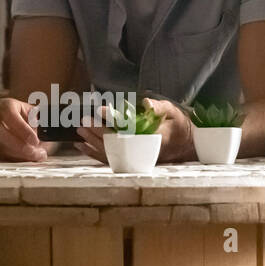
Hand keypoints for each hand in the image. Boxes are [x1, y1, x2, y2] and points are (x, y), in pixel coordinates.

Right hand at [0, 98, 47, 161]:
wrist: (34, 133)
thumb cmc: (36, 123)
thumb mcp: (42, 120)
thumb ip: (43, 124)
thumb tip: (45, 130)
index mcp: (8, 105)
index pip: (9, 113)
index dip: (22, 128)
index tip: (35, 139)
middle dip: (18, 145)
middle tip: (33, 151)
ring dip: (19, 155)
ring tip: (36, 156)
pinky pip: (0, 156)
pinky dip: (16, 160)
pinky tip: (28, 159)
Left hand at [77, 97, 194, 163]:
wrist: (185, 145)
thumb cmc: (177, 125)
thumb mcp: (172, 111)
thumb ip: (158, 108)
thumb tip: (146, 103)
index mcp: (153, 138)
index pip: (129, 129)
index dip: (114, 120)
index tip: (101, 110)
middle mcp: (141, 151)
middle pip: (114, 142)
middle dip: (98, 130)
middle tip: (84, 120)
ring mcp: (134, 159)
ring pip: (109, 152)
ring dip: (92, 142)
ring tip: (79, 130)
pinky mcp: (129, 161)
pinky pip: (108, 159)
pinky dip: (93, 153)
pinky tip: (81, 146)